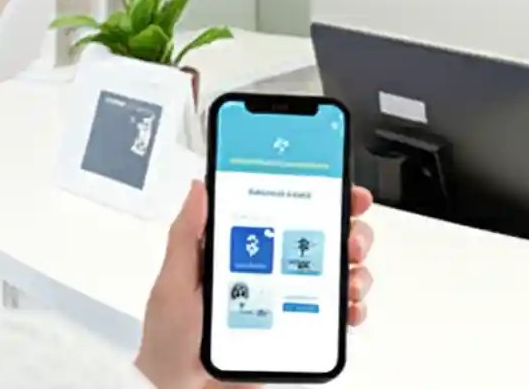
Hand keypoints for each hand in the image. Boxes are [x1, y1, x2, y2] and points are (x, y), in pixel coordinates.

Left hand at [135, 181, 376, 388]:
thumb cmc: (171, 341)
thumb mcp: (174, 283)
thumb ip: (186, 236)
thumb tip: (200, 188)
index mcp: (244, 250)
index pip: (287, 210)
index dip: (319, 194)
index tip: (340, 188)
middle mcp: (273, 270)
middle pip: (324, 238)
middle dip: (350, 230)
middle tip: (350, 239)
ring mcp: (289, 301)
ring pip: (339, 273)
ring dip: (356, 269)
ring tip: (352, 279)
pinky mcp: (300, 331)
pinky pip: (337, 316)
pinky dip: (353, 309)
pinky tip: (349, 310)